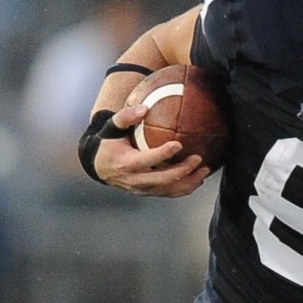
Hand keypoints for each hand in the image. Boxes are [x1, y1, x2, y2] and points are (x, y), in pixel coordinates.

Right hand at [95, 104, 209, 196]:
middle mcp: (134, 179)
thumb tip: (144, 108)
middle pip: (163, 179)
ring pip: (169, 190)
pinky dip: (185, 188)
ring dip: (189, 182)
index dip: (163, 154)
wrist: (98, 166)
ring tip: (204, 171)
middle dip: (183, 170)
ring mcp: (142, 189)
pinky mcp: (147, 193)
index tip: (178, 144)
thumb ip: (125, 117)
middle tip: (198, 158)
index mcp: (126, 163)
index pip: (147, 160)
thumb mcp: (112, 128)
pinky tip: (198, 179)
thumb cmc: (108, 143)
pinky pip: (168, 194)